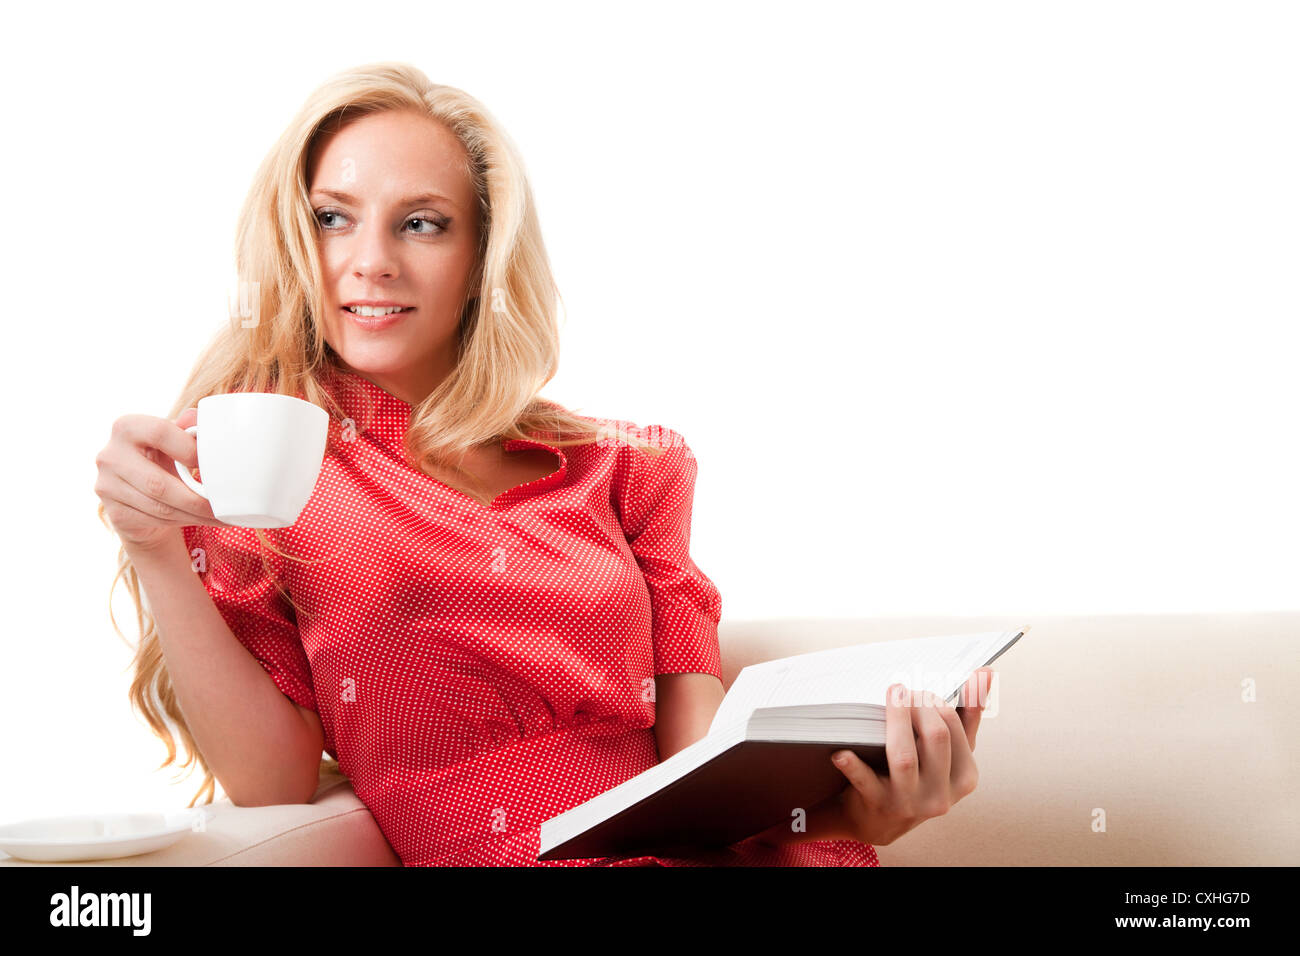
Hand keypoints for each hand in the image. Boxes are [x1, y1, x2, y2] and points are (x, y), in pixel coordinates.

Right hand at [94, 408, 225, 550]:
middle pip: (158, 483)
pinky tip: (202, 520)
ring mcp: (107, 486)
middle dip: (196, 499)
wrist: (137, 495)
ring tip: (220, 515)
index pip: (159, 432)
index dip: (189, 449)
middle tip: (224, 505)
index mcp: (127, 427)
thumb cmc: (162, 460)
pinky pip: (155, 521)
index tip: (214, 464)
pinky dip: (184, 521)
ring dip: (195, 515)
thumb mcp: (173, 442)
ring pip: (159, 507)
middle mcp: (110, 455)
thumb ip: (186, 429)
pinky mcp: (114, 513)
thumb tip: (200, 418)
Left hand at [829, 667, 993, 845]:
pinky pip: (865, 782)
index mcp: (965, 778)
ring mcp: (909, 802)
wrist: (879, 820)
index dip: (934, 701)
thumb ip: (968, 716)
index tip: (917, 690)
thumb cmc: (920, 776)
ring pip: (904, 756)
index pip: (953, 727)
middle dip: (917, 706)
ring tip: (889, 697)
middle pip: (934, 737)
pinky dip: (853, 766)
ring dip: (895, 721)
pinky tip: (841, 752)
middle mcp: (941, 794)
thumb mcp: (950, 753)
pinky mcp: (878, 805)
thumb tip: (986, 672)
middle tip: (900, 691)